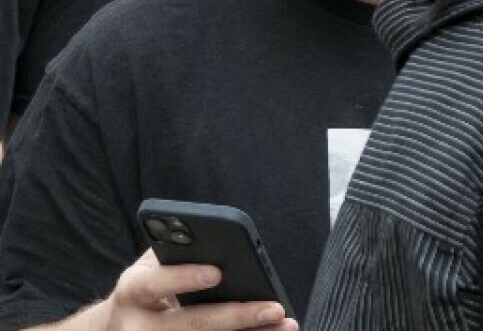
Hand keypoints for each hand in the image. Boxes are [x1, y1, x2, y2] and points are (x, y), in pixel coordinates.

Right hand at [101, 250, 295, 330]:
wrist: (120, 327)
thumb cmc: (149, 286)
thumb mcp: (153, 265)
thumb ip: (177, 250)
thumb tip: (216, 239)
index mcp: (132, 291)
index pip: (157, 283)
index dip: (185, 278)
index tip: (217, 272)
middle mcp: (139, 326)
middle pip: (192, 323)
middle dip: (237, 316)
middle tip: (274, 309)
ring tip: (284, 325)